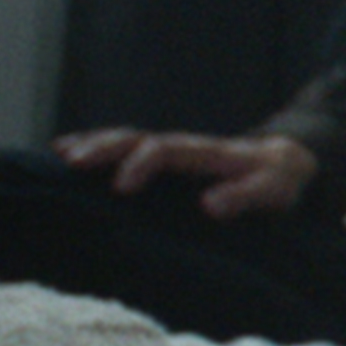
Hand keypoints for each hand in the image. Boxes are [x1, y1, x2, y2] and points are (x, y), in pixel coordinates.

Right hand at [54, 128, 317, 218]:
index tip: (121, 188)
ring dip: (93, 145)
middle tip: (72, 163)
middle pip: (136, 139)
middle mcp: (182, 147)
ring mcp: (171, 151)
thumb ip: (246, 195)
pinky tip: (66, 153)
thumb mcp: (273, 188)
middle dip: (104, 148)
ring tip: (58, 154)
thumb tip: (209, 206)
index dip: (141, 164)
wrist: (286, 162)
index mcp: (206, 153)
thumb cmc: (279, 180)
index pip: (166, 151)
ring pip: (126, 140)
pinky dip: (97, 147)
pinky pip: (125, 149)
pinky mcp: (163, 160)